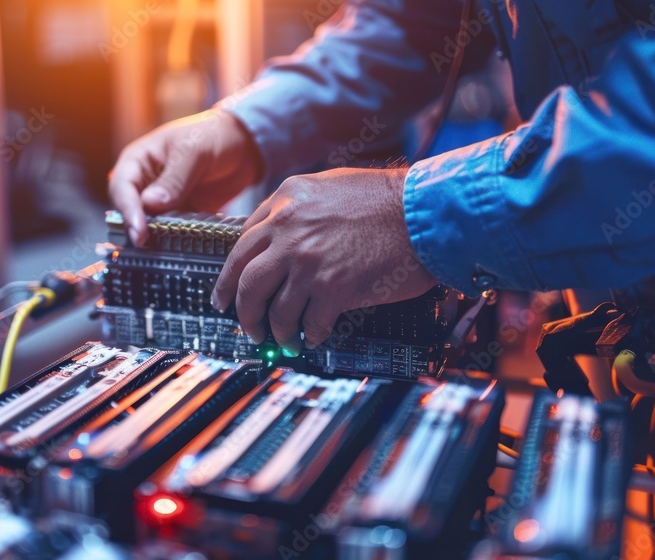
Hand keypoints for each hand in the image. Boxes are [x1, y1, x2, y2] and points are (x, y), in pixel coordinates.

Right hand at [108, 109, 262, 245]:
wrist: (243, 145)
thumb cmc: (213, 136)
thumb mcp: (193, 151)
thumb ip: (174, 178)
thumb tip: (150, 203)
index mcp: (138, 161)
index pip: (122, 188)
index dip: (128, 211)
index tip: (139, 232)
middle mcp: (145, 184)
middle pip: (131, 211)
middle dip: (138, 229)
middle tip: (148, 247)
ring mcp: (163, 202)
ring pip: (151, 226)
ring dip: (158, 239)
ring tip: (165, 253)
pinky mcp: (181, 215)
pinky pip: (174, 232)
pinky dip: (178, 241)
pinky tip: (185, 249)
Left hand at [212, 167, 436, 355]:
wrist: (425, 211)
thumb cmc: (388, 198)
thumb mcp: (328, 186)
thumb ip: (297, 208)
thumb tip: (277, 237)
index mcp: (284, 201)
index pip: (242, 244)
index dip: (231, 274)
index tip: (229, 290)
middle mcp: (288, 230)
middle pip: (246, 281)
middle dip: (241, 310)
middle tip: (245, 325)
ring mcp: (307, 262)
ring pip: (272, 310)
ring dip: (274, 331)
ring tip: (281, 340)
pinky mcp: (332, 289)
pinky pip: (308, 323)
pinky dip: (309, 335)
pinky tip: (313, 337)